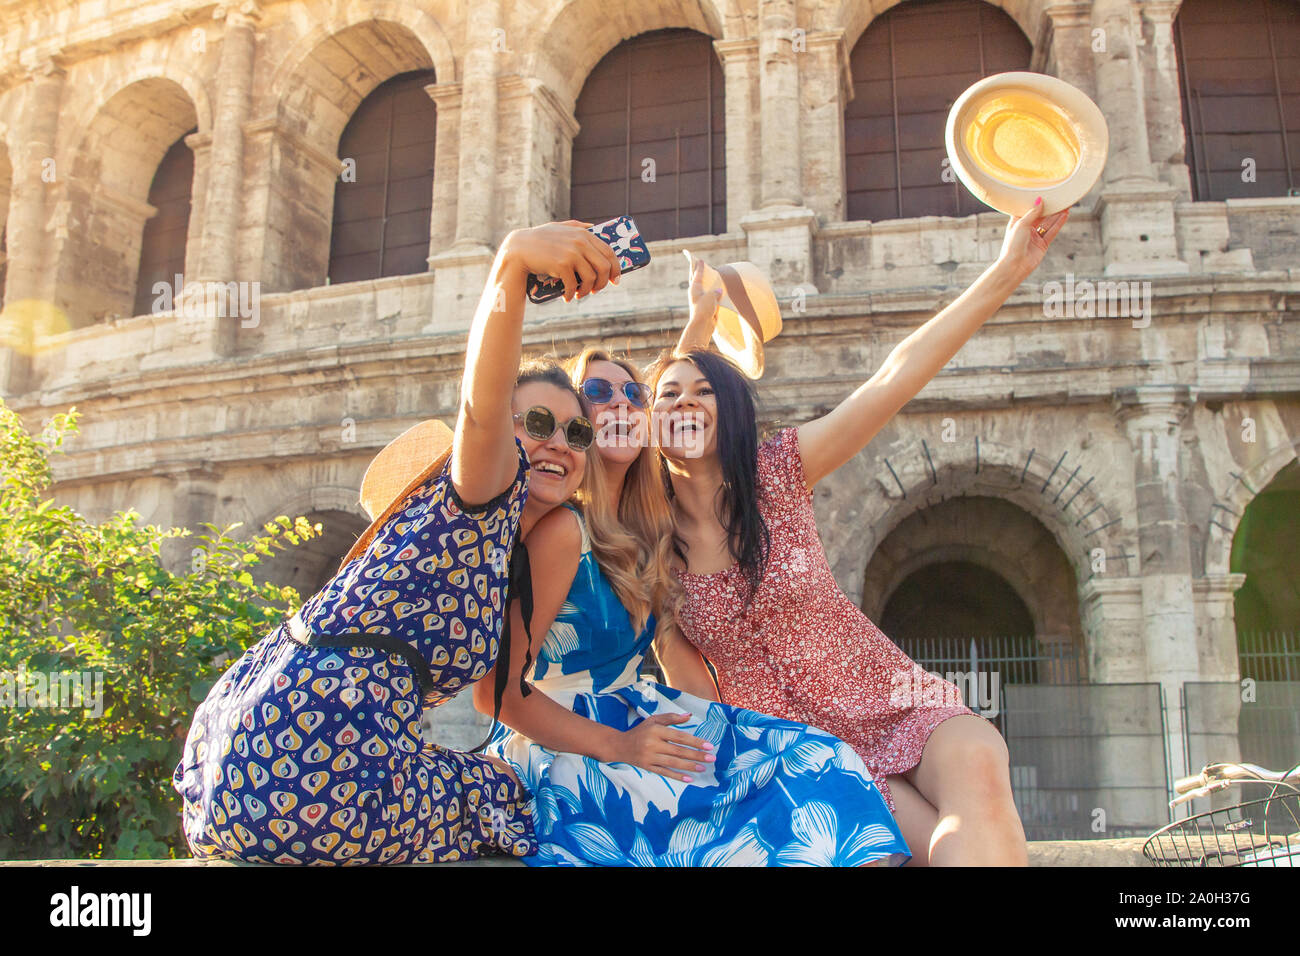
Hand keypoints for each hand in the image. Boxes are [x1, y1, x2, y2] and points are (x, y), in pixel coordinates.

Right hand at [500, 220, 620, 301]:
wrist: (519, 249)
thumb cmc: (540, 240)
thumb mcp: (560, 227)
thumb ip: (577, 226)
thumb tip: (595, 227)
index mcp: (584, 233)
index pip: (609, 252)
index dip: (615, 268)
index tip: (615, 280)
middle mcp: (580, 242)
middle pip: (604, 267)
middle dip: (602, 283)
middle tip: (595, 290)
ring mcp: (571, 253)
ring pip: (591, 279)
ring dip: (587, 291)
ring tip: (580, 294)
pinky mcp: (561, 265)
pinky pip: (574, 285)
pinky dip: (572, 294)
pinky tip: (568, 297)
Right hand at [611, 712, 714, 780]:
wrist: (620, 746)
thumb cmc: (640, 731)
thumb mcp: (653, 720)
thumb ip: (671, 718)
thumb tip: (689, 716)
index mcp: (656, 730)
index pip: (679, 736)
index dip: (694, 741)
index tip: (708, 745)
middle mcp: (652, 744)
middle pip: (678, 750)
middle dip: (696, 755)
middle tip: (711, 758)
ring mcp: (649, 757)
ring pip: (673, 762)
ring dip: (689, 766)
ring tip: (703, 768)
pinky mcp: (647, 767)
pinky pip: (664, 772)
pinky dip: (677, 776)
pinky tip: (689, 779)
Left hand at [688, 258, 722, 329]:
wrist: (703, 326)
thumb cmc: (704, 310)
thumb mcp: (710, 298)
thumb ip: (715, 292)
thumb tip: (719, 292)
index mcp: (694, 289)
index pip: (697, 275)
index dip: (699, 267)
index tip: (700, 260)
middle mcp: (697, 294)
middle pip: (698, 281)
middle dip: (700, 274)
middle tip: (702, 267)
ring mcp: (702, 300)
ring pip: (706, 289)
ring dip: (708, 284)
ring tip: (712, 277)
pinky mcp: (707, 307)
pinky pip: (712, 297)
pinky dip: (714, 293)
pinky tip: (720, 291)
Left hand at [996, 198, 1068, 281]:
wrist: (1015, 266)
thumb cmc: (1013, 245)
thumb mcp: (1021, 224)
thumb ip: (1032, 212)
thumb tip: (1040, 199)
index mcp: (1017, 223)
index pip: (1027, 209)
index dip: (1036, 202)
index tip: (1045, 192)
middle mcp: (1026, 229)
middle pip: (1040, 215)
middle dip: (1050, 207)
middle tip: (1059, 197)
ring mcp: (1035, 237)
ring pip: (1048, 223)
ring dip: (1057, 214)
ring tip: (1066, 204)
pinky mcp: (1043, 244)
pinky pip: (1052, 231)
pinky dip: (1059, 223)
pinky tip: (1065, 215)